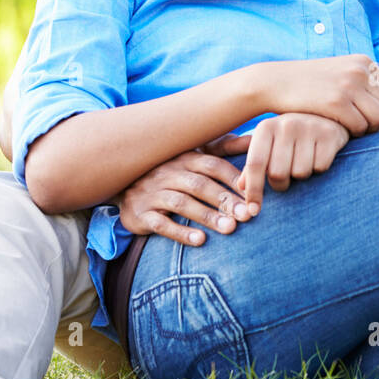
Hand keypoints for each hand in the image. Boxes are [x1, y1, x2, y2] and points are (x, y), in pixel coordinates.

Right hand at [114, 133, 250, 246]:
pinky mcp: (139, 214)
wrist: (123, 185)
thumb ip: (224, 147)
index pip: (213, 165)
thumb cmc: (170, 171)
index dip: (234, 179)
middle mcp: (167, 173)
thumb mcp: (194, 155)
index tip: (254, 195)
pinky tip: (200, 240)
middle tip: (247, 215)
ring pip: (182, 204)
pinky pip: (160, 223)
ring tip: (230, 228)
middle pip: (200, 185)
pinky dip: (180, 232)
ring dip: (207, 216)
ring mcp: (151, 193)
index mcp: (184, 157)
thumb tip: (255, 138)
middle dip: (224, 200)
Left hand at [235, 112, 350, 214]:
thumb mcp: (269, 144)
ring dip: (302, 175)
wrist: (327, 113)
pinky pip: (321, 167)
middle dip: (281, 183)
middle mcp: (286, 124)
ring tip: (304, 159)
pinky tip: (319, 154)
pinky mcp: (330, 134)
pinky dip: (319, 168)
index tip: (254, 210)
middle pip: (278, 173)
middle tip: (286, 177)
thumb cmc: (291, 134)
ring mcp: (310, 127)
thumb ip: (253, 164)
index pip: (255, 164)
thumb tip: (240, 187)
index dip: (253, 190)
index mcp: (266, 127)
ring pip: (301, 173)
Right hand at [258, 55, 378, 136]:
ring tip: (351, 129)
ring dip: (368, 130)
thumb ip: (368, 84)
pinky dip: (353, 133)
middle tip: (360, 129)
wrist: (275, 82)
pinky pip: (360, 126)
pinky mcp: (336, 101)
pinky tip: (339, 129)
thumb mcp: (342, 74)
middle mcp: (360, 70)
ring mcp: (349, 85)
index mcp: (364, 62)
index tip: (365, 119)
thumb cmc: (311, 84)